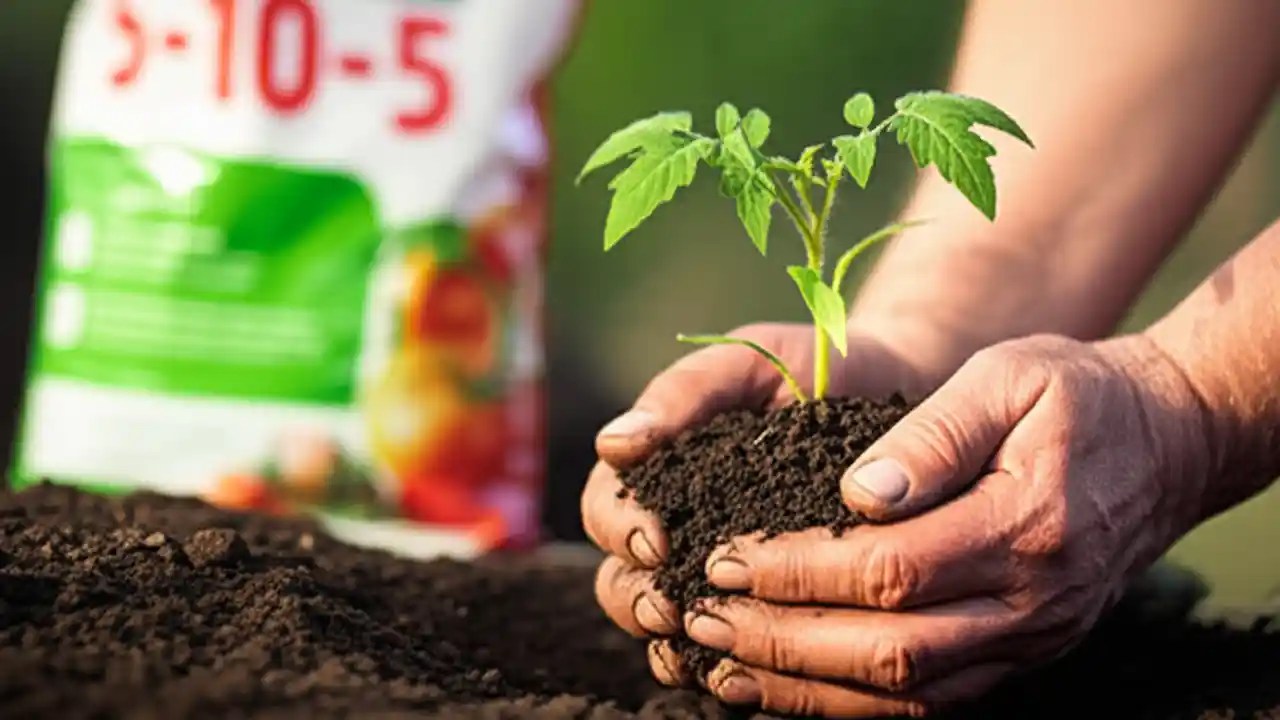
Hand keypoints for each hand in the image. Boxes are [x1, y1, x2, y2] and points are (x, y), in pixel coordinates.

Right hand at [579, 322, 937, 652]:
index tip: (658, 538)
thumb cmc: (814, 368)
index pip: (605, 509)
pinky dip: (722, 668)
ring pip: (663, 627)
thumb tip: (614, 445)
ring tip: (700, 642)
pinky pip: (727, 654)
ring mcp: (717, 574)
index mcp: (657, 471)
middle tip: (672, 608)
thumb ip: (685, 393)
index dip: (620, 528)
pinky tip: (741, 674)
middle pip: (620, 581)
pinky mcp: (766, 609)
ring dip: (669, 642)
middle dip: (637, 599)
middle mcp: (676, 529)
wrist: (897, 390)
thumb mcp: (750, 361)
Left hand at [662, 333, 1210, 717]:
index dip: (797, 571)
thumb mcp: (1009, 377)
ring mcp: (1032, 639)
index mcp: (1026, 526)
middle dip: (782, 639)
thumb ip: (932, 435)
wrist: (1167, 441)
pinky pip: (932, 701)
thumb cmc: (1077, 395)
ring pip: (906, 693)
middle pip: (888, 649)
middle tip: (701, 617)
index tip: (726, 554)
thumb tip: (856, 493)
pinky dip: (854, 704)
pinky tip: (790, 690)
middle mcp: (1033, 602)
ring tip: (722, 667)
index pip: (888, 570)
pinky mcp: (1022, 654)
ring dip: (804, 687)